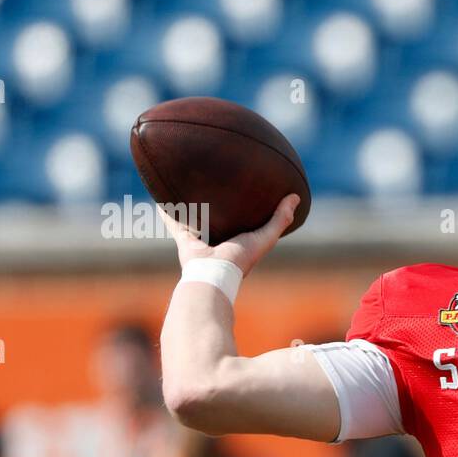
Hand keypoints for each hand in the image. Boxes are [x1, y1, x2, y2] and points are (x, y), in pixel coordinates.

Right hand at [162, 193, 299, 276]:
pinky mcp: (184, 239)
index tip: (250, 191)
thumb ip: (280, 219)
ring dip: (193, 206)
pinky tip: (161, 197)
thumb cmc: (240, 258)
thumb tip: (296, 197)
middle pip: (220, 218)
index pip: (246, 221)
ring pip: (197, 218)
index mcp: (240, 240)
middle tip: (218, 183)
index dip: (249, 207)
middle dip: (219, 205)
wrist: (212, 273)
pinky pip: (174, 222)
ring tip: (189, 186)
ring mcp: (202, 240)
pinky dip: (168, 212)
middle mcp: (220, 240)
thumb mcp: (265, 237)